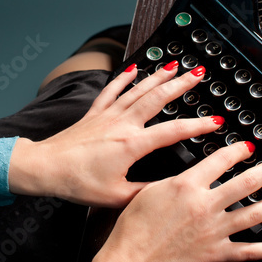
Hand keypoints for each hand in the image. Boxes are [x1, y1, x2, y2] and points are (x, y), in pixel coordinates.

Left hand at [8, 62, 225, 206]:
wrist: (45, 169)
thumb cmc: (77, 183)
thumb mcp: (116, 196)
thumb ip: (145, 192)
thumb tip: (168, 189)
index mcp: (131, 145)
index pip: (173, 131)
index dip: (197, 126)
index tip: (216, 121)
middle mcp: (122, 124)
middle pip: (157, 99)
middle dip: (181, 85)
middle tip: (199, 74)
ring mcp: (107, 116)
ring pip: (137, 90)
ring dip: (157, 76)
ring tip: (175, 65)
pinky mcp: (93, 114)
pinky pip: (111, 91)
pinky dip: (123, 78)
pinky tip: (133, 69)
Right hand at [79, 149, 261, 261]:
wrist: (130, 260)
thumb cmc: (133, 227)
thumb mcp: (150, 190)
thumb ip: (178, 180)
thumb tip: (195, 174)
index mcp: (187, 186)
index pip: (220, 161)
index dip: (238, 151)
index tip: (247, 147)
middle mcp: (205, 206)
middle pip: (246, 183)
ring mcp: (214, 231)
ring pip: (254, 214)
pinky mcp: (216, 254)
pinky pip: (249, 251)